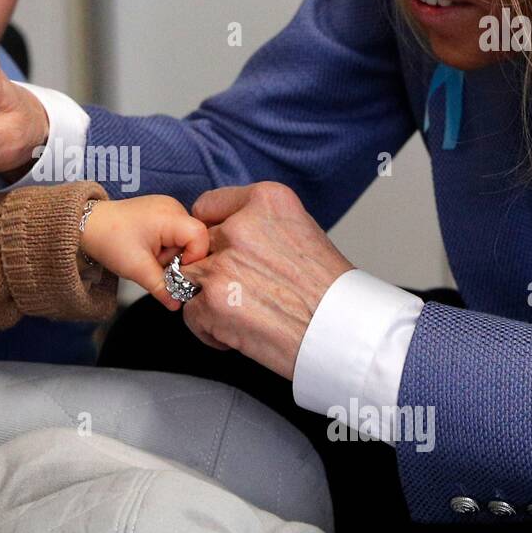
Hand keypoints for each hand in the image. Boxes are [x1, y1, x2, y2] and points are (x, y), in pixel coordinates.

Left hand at [80, 196, 209, 311]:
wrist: (86, 225)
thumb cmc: (110, 240)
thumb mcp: (137, 269)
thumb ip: (162, 287)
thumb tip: (177, 304)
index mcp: (170, 216)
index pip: (200, 238)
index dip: (193, 259)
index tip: (175, 271)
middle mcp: (173, 207)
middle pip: (195, 239)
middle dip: (180, 259)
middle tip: (158, 266)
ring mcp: (167, 208)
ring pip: (185, 239)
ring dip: (171, 255)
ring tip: (149, 258)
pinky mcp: (161, 213)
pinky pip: (175, 234)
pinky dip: (166, 247)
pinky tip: (149, 251)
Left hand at [177, 183, 353, 377]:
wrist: (345, 331)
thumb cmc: (330, 289)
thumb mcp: (301, 230)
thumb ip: (258, 224)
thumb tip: (223, 233)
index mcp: (265, 201)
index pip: (207, 207)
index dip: (214, 234)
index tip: (224, 253)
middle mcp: (240, 227)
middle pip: (197, 245)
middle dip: (213, 268)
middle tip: (243, 290)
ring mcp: (222, 265)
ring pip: (186, 277)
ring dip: (207, 297)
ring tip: (241, 312)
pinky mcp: (212, 302)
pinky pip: (191, 313)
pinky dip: (210, 329)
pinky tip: (241, 332)